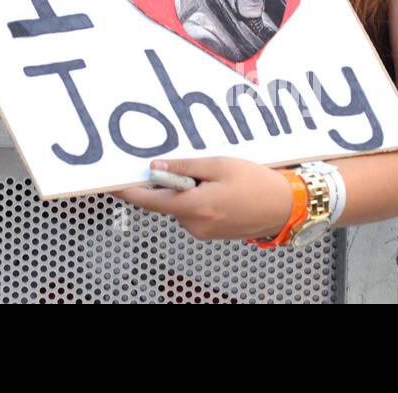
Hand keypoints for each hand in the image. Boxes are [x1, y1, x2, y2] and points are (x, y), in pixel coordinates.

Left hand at [113, 157, 295, 241]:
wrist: (285, 206)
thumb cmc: (256, 183)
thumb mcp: (218, 164)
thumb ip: (184, 167)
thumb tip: (156, 167)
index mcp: (196, 207)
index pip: (150, 201)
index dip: (129, 192)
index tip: (112, 184)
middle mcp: (195, 225)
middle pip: (166, 201)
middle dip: (171, 182)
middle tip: (196, 168)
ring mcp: (203, 232)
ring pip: (180, 205)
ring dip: (188, 190)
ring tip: (217, 179)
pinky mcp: (210, 233)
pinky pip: (193, 212)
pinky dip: (198, 198)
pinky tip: (220, 190)